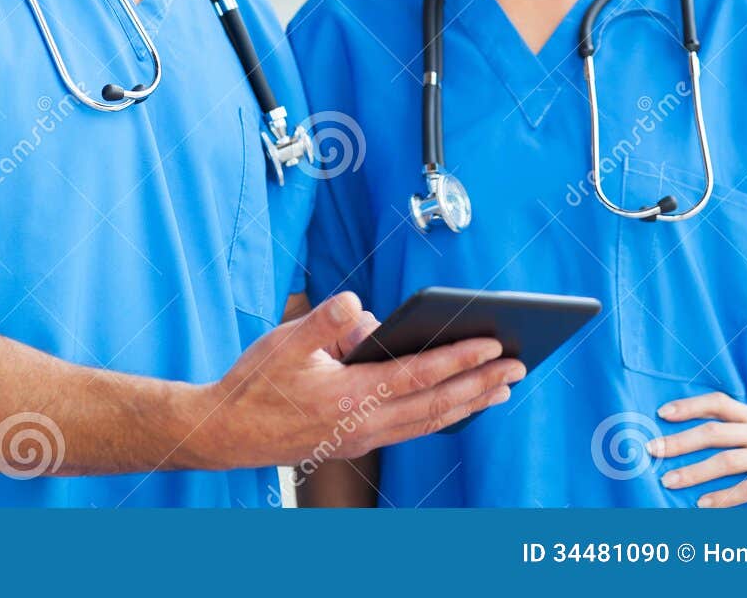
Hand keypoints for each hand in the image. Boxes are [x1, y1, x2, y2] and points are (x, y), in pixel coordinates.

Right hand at [193, 292, 524, 469]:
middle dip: (481, 384)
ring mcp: (364, 437)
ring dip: (469, 403)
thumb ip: (325, 321)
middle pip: (437, 404)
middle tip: (519, 367)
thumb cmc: (255, 383)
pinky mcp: (359, 441)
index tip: (494, 345)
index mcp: (351, 395)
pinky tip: (458, 405)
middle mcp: (365, 422)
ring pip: (430, 422)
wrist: (226, 433)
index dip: (460, 360)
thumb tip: (358, 305)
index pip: (419, 376)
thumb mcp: (284, 341)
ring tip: (502, 387)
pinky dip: (443, 416)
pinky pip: (413, 429)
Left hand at [648, 392, 746, 507]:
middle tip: (652, 449)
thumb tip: (704, 440)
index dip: (689, 406)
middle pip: (715, 431)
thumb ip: (745, 435)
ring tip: (669, 480)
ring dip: (694, 471)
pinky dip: (724, 497)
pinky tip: (704, 505)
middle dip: (680, 440)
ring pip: (727, 460)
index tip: (661, 413)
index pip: (720, 403)